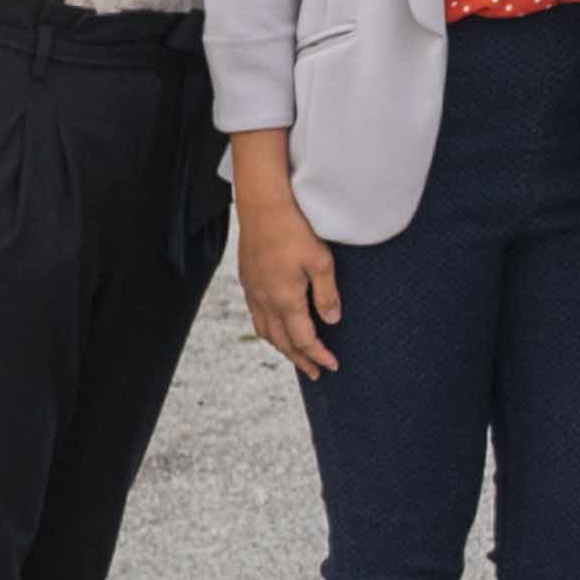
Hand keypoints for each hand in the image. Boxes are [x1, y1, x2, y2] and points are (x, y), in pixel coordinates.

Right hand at [232, 160, 340, 377]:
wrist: (262, 207)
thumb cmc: (295, 230)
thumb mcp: (320, 261)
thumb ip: (326, 294)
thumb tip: (331, 321)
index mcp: (285, 300)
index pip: (303, 339)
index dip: (318, 355)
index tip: (332, 366)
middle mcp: (265, 301)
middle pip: (282, 342)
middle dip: (301, 360)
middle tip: (316, 372)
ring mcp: (253, 292)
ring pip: (266, 331)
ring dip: (282, 347)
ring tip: (297, 356)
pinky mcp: (247, 281)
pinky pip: (256, 316)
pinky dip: (269, 330)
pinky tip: (276, 327)